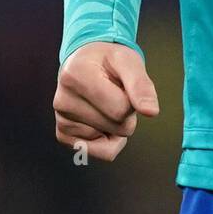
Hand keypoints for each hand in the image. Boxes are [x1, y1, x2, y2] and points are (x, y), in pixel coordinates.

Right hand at [54, 42, 159, 161]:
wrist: (86, 61)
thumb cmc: (108, 60)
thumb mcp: (128, 60)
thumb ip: (141, 85)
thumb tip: (151, 112)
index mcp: (76, 75)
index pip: (121, 109)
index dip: (132, 100)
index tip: (123, 84)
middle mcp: (62, 100)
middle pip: (117, 127)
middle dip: (125, 113)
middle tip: (115, 93)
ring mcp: (61, 120)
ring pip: (110, 143)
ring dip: (116, 125)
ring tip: (106, 102)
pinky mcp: (63, 135)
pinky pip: (101, 152)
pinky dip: (109, 140)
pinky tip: (102, 118)